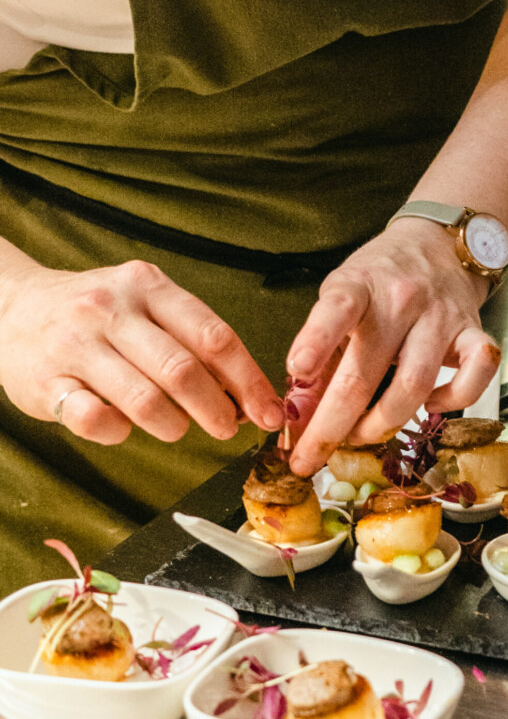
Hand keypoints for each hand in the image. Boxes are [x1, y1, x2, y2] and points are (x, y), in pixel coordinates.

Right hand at [0, 259, 284, 443]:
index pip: (214, 336)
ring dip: (175, 425)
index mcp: (147, 285)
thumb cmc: (101, 316)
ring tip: (178, 428)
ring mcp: (74, 344)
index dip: (249, 381)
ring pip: (145, 400)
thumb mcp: (149, 308)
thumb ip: (196, 343)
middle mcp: (110, 309)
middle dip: (218, 409)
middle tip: (228, 428)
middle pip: (183, 370)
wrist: (11, 307)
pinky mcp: (45, 381)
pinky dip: (121, 432)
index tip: (271, 412)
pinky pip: (97, 420)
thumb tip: (251, 396)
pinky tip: (125, 426)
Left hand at [285, 218, 500, 474]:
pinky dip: (451, 402)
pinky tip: (429, 405)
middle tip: (308, 457)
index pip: (337, 309)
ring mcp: (442, 318)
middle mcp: (402, 300)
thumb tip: (299, 415)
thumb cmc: (379, 283)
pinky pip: (474, 377)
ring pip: (413, 386)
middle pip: (365, 373)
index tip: (295, 371)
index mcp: (360, 286)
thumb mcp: (340, 300)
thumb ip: (321, 353)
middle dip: (331, 426)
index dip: (316, 341)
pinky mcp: (475, 333)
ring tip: (359, 436)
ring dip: (381, 424)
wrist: (438, 247)